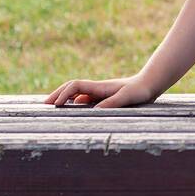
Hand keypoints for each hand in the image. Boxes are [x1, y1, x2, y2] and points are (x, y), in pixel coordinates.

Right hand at [43, 75, 157, 109]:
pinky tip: (72, 111)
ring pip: (76, 94)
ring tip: (53, 108)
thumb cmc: (140, 90)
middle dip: (57, 94)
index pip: (75, 86)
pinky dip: (75, 103)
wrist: (150, 84)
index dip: (63, 93)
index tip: (55, 104)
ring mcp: (100, 93)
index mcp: (99, 87)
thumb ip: (113, 103)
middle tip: (44, 105)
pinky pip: (85, 100)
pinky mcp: (105, 98)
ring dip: (64, 99)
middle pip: (71, 88)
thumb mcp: (127, 97)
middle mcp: (97, 88)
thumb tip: (95, 111)